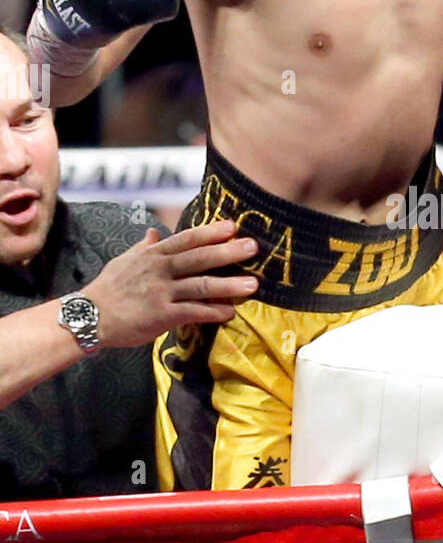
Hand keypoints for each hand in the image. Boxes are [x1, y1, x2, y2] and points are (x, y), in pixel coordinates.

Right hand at [84, 219, 259, 347]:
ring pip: (200, 286)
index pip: (186, 239)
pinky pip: (192, 312)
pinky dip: (212, 312)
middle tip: (254, 247)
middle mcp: (159, 270)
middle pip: (199, 258)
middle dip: (228, 252)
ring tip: (253, 285)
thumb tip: (153, 231)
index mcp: (153, 254)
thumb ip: (144, 246)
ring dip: (228, 286)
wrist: (88, 316)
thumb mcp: (124, 261)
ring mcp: (160, 293)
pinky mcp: (160, 316)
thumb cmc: (109, 288)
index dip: (210, 232)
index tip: (233, 226)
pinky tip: (229, 312)